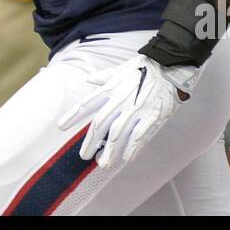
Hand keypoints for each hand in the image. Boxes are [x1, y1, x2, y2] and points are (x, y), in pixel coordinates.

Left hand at [58, 54, 199, 168]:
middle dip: (90, 141)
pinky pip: (139, 135)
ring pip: (118, 133)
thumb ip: (104, 77)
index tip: (61, 126)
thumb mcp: (120, 70)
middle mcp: (120, 100)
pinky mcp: (151, 115)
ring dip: (109, 150)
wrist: (168, 66)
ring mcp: (135, 108)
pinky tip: (126, 158)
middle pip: (100, 124)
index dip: (73, 115)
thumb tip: (89, 79)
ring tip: (102, 164)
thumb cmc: (142, 68)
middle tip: (84, 156)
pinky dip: (132, 148)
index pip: (87, 103)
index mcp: (111, 88)